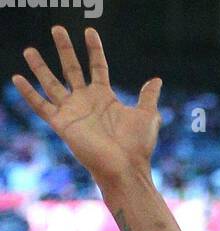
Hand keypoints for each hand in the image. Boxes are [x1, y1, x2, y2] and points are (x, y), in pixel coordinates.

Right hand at [12, 26, 160, 183]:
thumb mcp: (146, 116)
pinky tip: (17, 78)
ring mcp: (72, 111)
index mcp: (104, 97)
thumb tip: (156, 80)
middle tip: (57, 28)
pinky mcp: (62, 123)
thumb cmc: (137, 146)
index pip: (97, 66)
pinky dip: (29, 93)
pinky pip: (41, 105)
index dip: (93, 49)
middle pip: (71, 68)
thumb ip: (148, 97)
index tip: (89, 31)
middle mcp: (86, 101)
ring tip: (30, 50)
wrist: (126, 168)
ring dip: (40, 67)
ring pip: (51, 83)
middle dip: (64, 49)